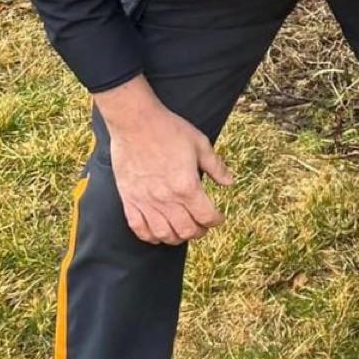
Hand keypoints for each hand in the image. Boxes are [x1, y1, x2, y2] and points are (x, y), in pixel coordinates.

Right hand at [95, 80, 234, 244]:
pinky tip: (158, 232)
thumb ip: (216, 167)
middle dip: (199, 231)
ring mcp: (146, 201)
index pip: (207, 217)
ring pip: (164, 235)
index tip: (218, 217)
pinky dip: (151, 236)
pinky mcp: (129, 199)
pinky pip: (139, 229)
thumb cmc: (169, 130)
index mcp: (187, 186)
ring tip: (182, 229)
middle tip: (202, 225)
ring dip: (177, 237)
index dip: (217, 220)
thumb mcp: (200, 144)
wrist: (135, 122)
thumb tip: (229, 182)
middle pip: (187, 231)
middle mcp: (167, 198)